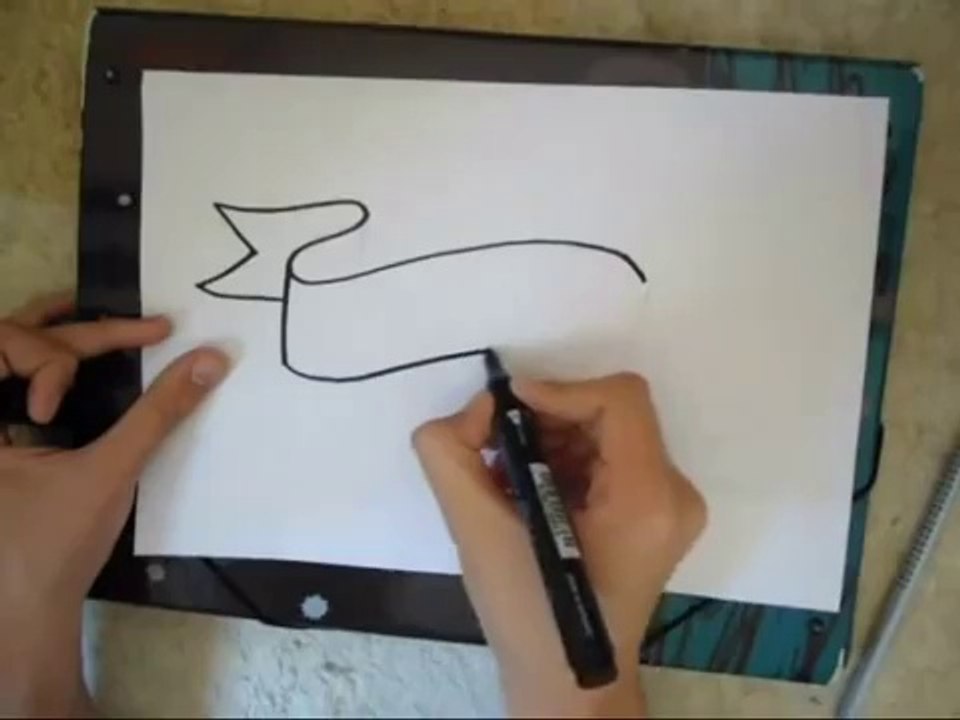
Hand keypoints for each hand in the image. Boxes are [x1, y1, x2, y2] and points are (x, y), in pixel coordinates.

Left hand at [0, 293, 229, 716]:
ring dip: (46, 329)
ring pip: (4, 355)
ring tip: (88, 309)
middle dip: (68, 332)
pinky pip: (9, 385)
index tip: (59, 407)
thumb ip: (159, 413)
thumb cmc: (53, 543)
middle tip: (145, 329)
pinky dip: (41, 363)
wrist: (24, 611)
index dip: (43, 359)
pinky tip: (76, 359)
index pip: (2, 344)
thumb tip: (210, 360)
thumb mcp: (107, 472)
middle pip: (8, 340)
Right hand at [413, 373, 705, 716]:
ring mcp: (670, 506)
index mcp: (646, 499)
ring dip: (550, 439)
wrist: (568, 679)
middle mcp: (673, 494)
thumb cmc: (530, 615)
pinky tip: (529, 492)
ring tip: (506, 475)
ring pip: (607, 431)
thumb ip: (451, 455)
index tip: (504, 410)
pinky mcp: (656, 514)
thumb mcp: (476, 532)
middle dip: (545, 419)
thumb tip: (472, 410)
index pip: (618, 399)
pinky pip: (610, 457)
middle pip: (610, 412)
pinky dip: (564, 460)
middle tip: (495, 447)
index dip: (556, 389)